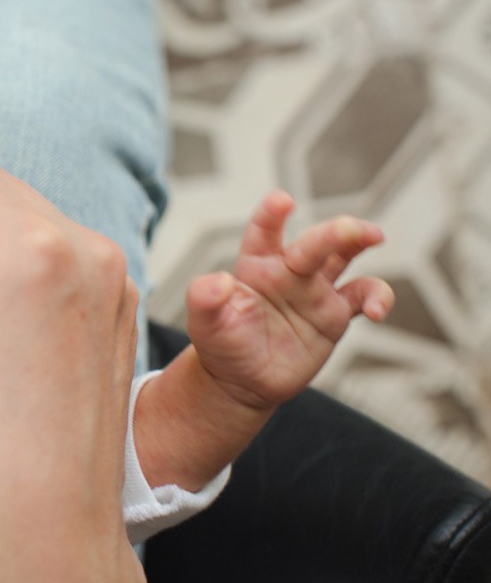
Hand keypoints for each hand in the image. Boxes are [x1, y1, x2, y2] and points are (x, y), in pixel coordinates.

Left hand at [187, 191, 394, 410]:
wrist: (241, 381)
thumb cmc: (220, 345)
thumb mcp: (204, 324)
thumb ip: (203, 298)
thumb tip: (218, 280)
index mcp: (255, 265)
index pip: (263, 232)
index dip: (271, 215)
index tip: (281, 201)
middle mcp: (287, 270)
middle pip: (313, 243)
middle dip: (333, 232)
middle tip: (351, 228)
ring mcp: (314, 289)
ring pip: (343, 255)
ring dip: (359, 241)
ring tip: (374, 236)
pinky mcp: (334, 314)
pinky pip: (363, 296)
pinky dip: (378, 297)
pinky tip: (377, 311)